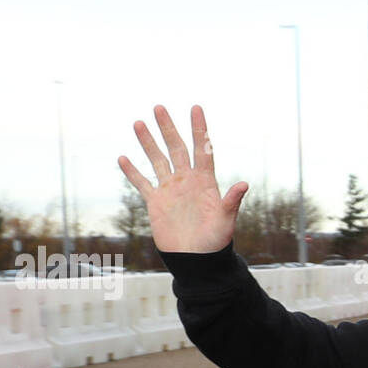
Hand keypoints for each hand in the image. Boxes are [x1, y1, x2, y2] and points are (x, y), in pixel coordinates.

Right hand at [118, 104, 247, 253]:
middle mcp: (187, 181)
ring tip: (138, 122)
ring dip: (148, 143)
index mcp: (205, 182)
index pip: (202, 149)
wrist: (196, 260)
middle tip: (159, 107)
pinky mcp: (156, 203)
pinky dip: (132, 172)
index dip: (199, 129)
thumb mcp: (226, 221)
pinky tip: (123, 157)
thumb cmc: (215, 242)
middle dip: (168, 128)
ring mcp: (171, 190)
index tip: (196, 108)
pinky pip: (142, 183)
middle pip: (176, 148)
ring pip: (157, 160)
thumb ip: (232, 201)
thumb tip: (244, 184)